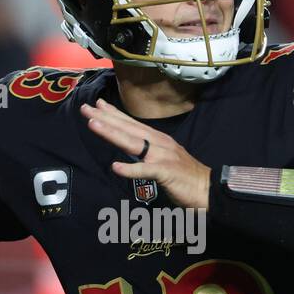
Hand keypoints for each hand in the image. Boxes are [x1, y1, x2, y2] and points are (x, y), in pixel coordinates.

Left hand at [82, 98, 212, 209]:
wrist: (208, 189)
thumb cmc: (185, 176)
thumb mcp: (165, 158)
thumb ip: (148, 152)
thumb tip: (132, 148)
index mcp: (158, 139)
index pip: (132, 124)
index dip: (113, 114)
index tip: (97, 104)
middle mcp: (159, 143)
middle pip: (128, 128)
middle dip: (105, 118)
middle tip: (85, 108)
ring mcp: (162, 157)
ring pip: (133, 143)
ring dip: (112, 133)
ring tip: (93, 124)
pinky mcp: (166, 172)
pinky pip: (146, 171)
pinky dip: (131, 169)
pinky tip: (116, 167)